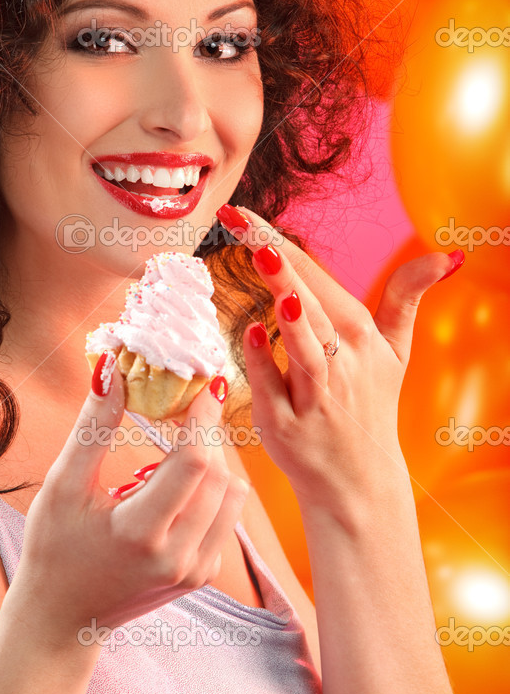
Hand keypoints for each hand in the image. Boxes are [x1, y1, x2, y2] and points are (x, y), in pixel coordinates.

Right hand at [5, 356, 249, 652]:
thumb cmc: (54, 548)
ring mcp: (196, 570)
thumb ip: (93, 427)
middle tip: (189, 399)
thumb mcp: (62, 486)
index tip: (202, 383)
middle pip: (218, 474)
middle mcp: (178, 557)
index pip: (195, 464)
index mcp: (140, 534)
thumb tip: (110, 369)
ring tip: (181, 435)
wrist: (63, 619)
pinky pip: (227, 514)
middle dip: (207, 430)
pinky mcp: (203, 573)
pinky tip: (179, 475)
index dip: (203, 417)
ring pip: (231, 493)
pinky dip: (213, 485)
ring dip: (214, 455)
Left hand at [216, 204, 464, 515]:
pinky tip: (253, 335)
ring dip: (289, 310)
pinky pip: (274, 392)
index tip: (243, 212)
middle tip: (249, 228)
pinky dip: (264, 365)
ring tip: (266, 267)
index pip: (318, 279)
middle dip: (282, 266)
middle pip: (313, 307)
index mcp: (362, 335)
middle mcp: (344, 363)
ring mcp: (318, 398)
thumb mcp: (396, 348)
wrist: (359, 481)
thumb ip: (408, 295)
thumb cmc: (370, 403)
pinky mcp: (289, 430)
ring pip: (305, 348)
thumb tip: (449, 253)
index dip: (280, 244)